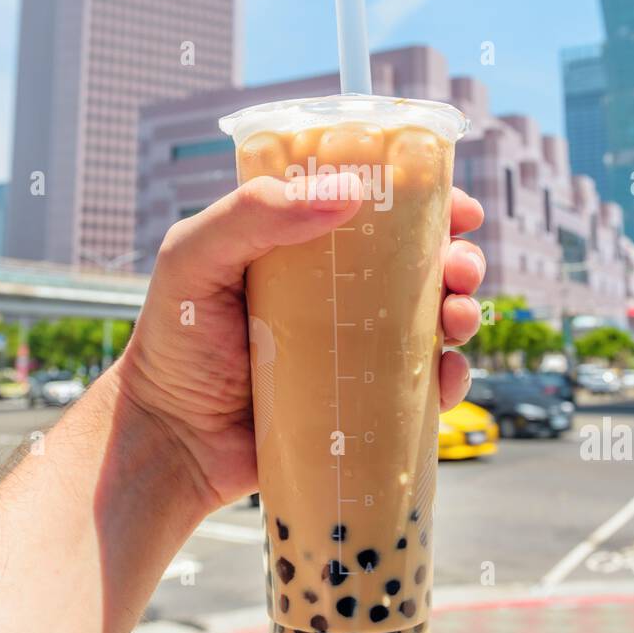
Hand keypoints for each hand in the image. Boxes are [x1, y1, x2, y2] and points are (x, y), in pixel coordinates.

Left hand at [118, 175, 484, 518]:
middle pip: (420, 264)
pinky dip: (449, 379)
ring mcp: (353, 349)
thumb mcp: (195, 257)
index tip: (460, 209)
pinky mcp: (361, 402)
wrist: (170, 440)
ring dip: (464, 312)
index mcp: (303, 245)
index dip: (429, 203)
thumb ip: (254, 214)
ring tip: (459, 319)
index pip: (377, 210)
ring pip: (433, 322)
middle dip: (459, 260)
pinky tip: (445, 377)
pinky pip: (421, 387)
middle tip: (460, 270)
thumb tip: (347, 192)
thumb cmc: (173, 341)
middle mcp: (336, 292)